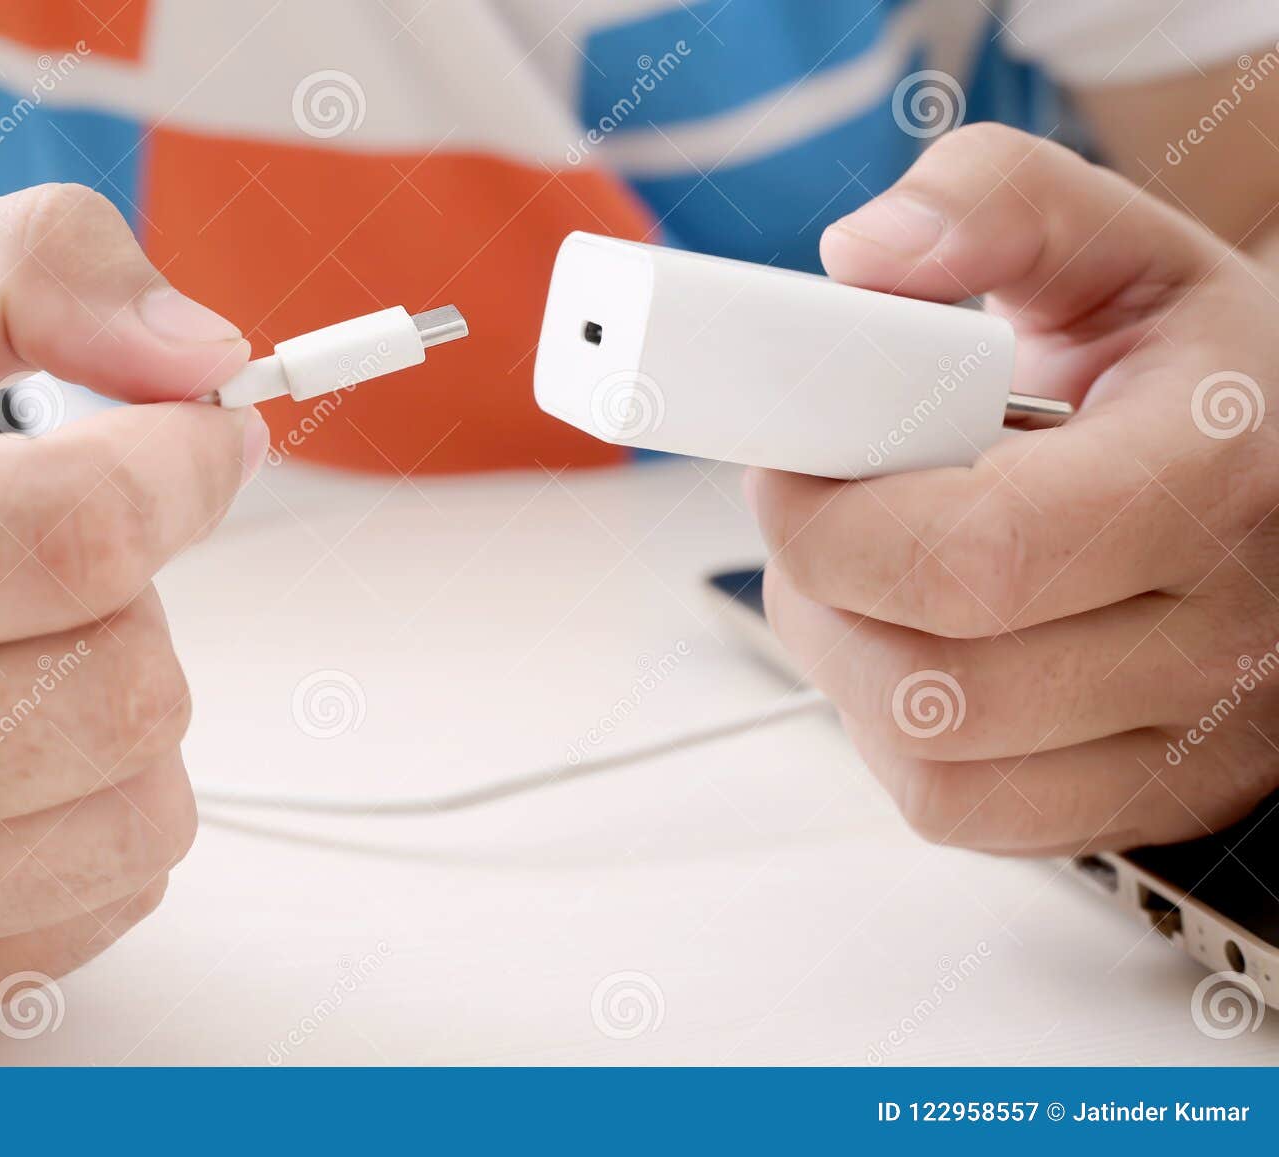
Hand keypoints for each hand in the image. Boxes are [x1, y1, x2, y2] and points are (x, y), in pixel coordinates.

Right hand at [0, 185, 262, 1034]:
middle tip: (42, 576)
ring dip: (129, 712)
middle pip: (127, 687)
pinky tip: (3, 763)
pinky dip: (106, 810)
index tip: (189, 438)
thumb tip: (206, 361)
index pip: (78, 534)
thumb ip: (41, 272)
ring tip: (11, 665)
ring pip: (146, 807)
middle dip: (138, 604)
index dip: (185, 465)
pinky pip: (125, 889)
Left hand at [753, 124, 1278, 855]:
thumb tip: (866, 255)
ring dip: (842, 655)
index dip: (835, 515)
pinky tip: (914, 639)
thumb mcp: (1114, 247)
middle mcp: (1216, 632)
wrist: (1277, 472)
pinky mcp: (1138, 801)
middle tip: (819, 502)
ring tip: (867, 563)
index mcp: (1210, 472)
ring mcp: (1183, 738)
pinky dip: (890, 732)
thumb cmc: (1186, 374)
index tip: (794, 455)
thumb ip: (996, 207)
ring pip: (927, 755)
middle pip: (933, 680)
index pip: (977, 555)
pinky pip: (955, 809)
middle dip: (822, 582)